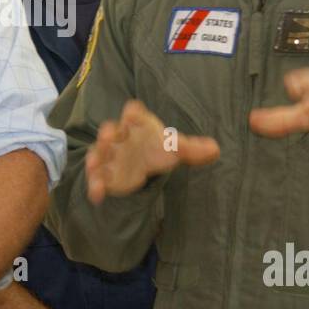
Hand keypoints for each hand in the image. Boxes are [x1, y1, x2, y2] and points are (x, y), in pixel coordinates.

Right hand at [86, 99, 219, 203]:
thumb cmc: (158, 148)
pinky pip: (97, 178)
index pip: (134, 112)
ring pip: (98, 154)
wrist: (143, 161)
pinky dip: (95, 185)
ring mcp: (109, 155)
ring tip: (93, 168)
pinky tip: (98, 196)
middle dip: (107, 134)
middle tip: (108, 136)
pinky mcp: (106, 173)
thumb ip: (191, 148)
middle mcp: (119, 136)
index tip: (134, 113)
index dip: (133, 113)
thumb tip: (215, 149)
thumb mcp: (175, 148)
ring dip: (94, 160)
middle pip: (111, 130)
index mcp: (137, 124)